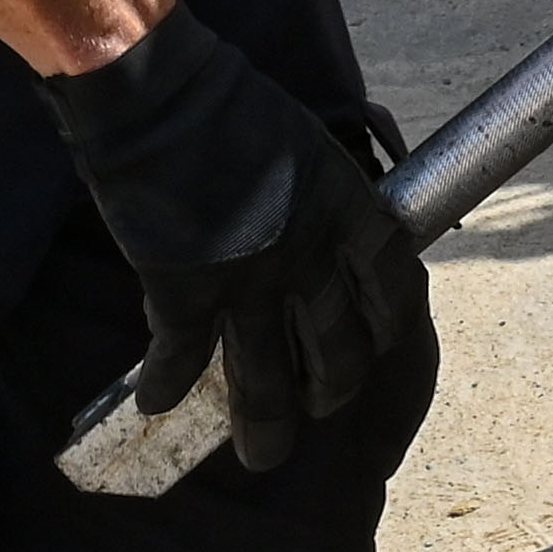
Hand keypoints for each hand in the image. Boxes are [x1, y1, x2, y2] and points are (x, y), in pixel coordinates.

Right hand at [43, 9, 429, 472]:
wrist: (168, 97)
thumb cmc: (237, 109)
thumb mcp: (311, 149)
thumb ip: (325, 204)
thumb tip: (330, 245)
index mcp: (350, 207)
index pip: (394, 287)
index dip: (389, 327)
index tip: (381, 346)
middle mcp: (310, 252)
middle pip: (340, 349)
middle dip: (332, 390)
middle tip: (319, 405)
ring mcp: (250, 279)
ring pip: (269, 379)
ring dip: (267, 424)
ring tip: (264, 454)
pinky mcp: (185, 292)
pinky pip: (181, 361)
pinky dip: (167, 386)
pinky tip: (158, 402)